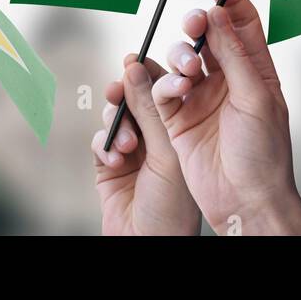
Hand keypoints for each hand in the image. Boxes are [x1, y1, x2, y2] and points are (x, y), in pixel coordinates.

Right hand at [90, 55, 198, 234]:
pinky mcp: (114, 163)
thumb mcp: (174, 146)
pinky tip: (118, 163)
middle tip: (127, 76)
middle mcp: (170, 128)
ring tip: (128, 143)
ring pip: (120, 110)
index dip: (164, 60)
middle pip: (144, 87)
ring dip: (119, 119)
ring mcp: (141, 145)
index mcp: (198, 121)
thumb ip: (154, 105)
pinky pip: (102, 139)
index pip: (181, 75)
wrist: (158, 248)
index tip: (146, 51)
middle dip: (132, 84)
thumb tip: (135, 65)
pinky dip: (106, 146)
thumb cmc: (183, 203)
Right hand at [151, 0, 300, 234]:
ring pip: (182, 59)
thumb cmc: (264, 153)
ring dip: (181, 56)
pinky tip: (174, 89)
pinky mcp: (177, 119)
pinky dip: (163, 83)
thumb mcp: (256, 96)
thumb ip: (235, 53)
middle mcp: (228, 80)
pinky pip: (162, 89)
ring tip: (189, 71)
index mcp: (257, 71)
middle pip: (208, 36)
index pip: (242, 23)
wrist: (245, 200)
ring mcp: (201, 98)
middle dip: (198, 24)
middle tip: (194, 23)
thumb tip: (220, 12)